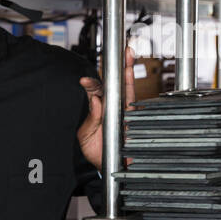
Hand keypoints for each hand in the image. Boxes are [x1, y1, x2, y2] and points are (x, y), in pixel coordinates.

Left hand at [77, 44, 136, 168]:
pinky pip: (136, 102)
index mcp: (98, 110)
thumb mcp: (87, 136)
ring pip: (127, 87)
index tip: (84, 80)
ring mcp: (125, 112)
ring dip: (127, 70)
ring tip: (127, 55)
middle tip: (117, 50)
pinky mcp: (136, 119)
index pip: (96, 92)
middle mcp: (113, 108)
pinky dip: (132, 87)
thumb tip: (96, 100)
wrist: (111, 169)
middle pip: (114, 83)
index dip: (91, 84)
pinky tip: (130, 72)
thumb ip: (92, 118)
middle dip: (116, 66)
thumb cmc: (97, 152)